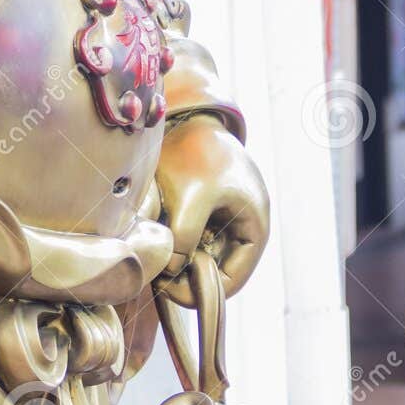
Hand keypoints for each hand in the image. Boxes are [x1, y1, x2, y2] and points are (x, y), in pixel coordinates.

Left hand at [154, 113, 268, 302]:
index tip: (166, 288)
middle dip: (184, 273)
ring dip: (176, 256)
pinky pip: (189, 235)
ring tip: (150, 246)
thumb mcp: (191, 198)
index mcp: (253, 228)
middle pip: (214, 270)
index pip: (231, 281)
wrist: (186, 113)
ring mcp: (224, 217)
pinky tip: (152, 231)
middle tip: (151, 270)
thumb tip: (169, 271)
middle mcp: (243, 227)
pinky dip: (172, 238)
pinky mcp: (204, 207)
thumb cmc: (195, 153)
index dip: (200, 291)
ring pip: (198, 254)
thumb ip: (183, 238)